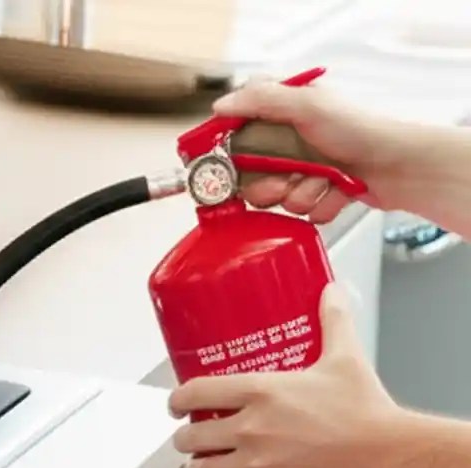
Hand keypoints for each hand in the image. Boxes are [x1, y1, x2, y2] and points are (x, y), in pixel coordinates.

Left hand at [168, 284, 407, 467]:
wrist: (389, 457)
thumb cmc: (367, 411)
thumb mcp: (344, 357)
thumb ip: (333, 321)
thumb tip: (332, 293)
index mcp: (259, 392)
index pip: (195, 393)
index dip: (177, 400)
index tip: (176, 404)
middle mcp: (250, 429)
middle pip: (189, 436)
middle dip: (186, 438)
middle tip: (192, 438)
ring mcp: (257, 465)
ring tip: (204, 466)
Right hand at [212, 79, 412, 222]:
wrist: (402, 166)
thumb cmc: (361, 129)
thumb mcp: (308, 105)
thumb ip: (261, 99)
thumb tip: (221, 105)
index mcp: (282, 115)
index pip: (236, 135)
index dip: (229, 155)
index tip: (231, 167)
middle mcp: (289, 143)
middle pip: (250, 177)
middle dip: (268, 185)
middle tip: (284, 181)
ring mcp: (304, 170)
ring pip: (276, 199)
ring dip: (300, 195)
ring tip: (323, 181)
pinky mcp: (319, 194)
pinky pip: (302, 212)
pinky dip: (321, 204)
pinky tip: (337, 191)